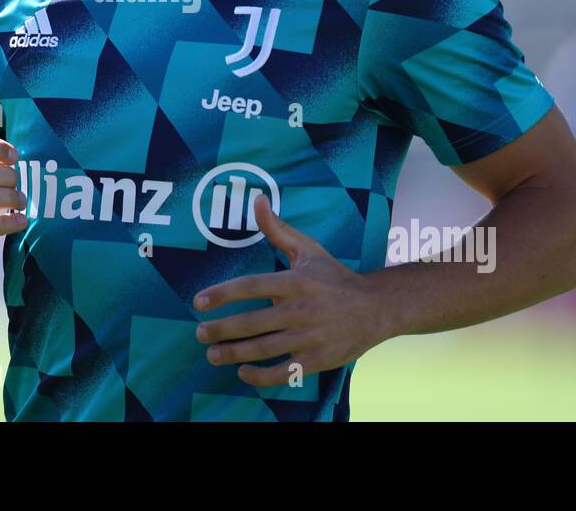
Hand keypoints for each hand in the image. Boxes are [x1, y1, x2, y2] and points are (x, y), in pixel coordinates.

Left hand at [192, 194, 392, 386]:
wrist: (377, 307)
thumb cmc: (335, 277)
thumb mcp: (308, 249)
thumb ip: (278, 229)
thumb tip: (257, 199)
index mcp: (295, 281)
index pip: (251, 287)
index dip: (222, 294)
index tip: (198, 301)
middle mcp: (300, 310)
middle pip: (252, 322)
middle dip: (221, 329)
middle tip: (200, 332)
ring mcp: (309, 337)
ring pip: (264, 349)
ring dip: (234, 353)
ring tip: (212, 354)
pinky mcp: (318, 359)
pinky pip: (284, 371)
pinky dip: (262, 376)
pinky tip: (243, 373)